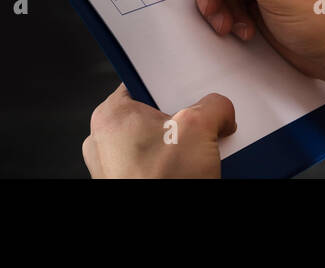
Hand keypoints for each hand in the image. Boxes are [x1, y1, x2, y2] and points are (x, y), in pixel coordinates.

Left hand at [82, 84, 233, 177]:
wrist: (160, 241)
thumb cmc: (162, 184)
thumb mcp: (200, 127)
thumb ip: (214, 105)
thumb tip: (220, 110)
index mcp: (110, 116)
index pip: (143, 83)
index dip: (172, 84)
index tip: (191, 88)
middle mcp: (105, 142)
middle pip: (154, 116)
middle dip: (183, 121)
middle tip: (203, 125)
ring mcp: (115, 170)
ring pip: (157, 144)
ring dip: (183, 147)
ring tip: (203, 151)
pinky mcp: (130, 186)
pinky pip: (157, 167)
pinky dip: (178, 168)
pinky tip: (198, 171)